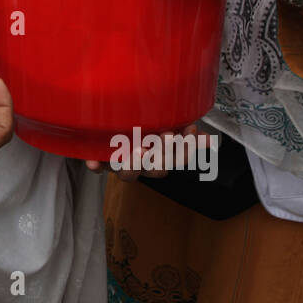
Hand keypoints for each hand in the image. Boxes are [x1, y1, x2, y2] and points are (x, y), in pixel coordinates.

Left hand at [84, 123, 200, 178]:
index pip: (179, 159)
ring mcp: (123, 165)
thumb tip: (209, 139)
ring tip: (138, 150)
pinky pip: (100, 167)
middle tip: (167, 137)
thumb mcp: (168, 129)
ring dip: (134, 165)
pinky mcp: (103, 161)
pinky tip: (93, 162)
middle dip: (163, 154)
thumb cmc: (147, 131)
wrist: (116, 129)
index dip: (187, 147)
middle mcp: (143, 165)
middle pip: (156, 170)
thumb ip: (185, 135)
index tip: (190, 129)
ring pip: (129, 174)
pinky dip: (96, 165)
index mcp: (161, 158)